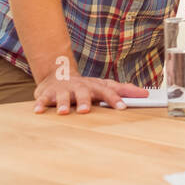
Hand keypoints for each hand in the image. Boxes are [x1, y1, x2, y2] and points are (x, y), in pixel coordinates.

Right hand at [32, 74, 148, 113]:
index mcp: (95, 87)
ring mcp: (63, 90)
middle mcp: (80, 87)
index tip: (123, 108)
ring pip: (63, 97)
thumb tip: (146, 94)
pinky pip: (43, 99)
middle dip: (85, 101)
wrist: (59, 72)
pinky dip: (40, 104)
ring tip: (63, 112)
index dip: (115, 99)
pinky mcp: (47, 93)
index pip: (107, 92)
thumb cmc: (86, 85)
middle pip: (84, 93)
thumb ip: (123, 90)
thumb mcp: (104, 85)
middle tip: (86, 110)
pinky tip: (38, 111)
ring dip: (63, 104)